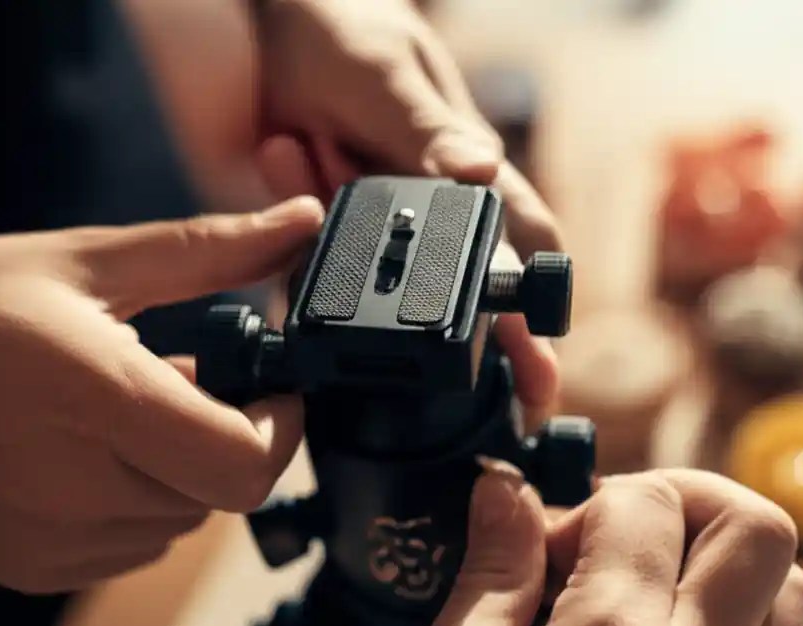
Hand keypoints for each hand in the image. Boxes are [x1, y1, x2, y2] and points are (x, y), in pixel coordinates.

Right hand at [0, 197, 324, 592]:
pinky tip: (89, 453)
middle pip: (218, 490)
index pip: (246, 461)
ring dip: (179, 470)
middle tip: (187, 382)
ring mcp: (55, 539)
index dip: (282, 427)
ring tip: (123, 411)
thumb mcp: (84, 261)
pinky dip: (136, 504)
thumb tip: (296, 225)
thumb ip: (206, 252)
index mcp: (101, 401)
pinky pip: (129, 548)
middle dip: (227, 436)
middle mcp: (82, 487)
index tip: (275, 388)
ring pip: (177, 523)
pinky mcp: (32, 567)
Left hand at [251, 0, 562, 424]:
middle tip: (508, 410)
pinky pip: (304, 272)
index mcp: (463, 169)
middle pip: (460, 296)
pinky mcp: (311, 238)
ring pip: (372, 290)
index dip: (535, 306)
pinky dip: (289, 245)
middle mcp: (422, 210)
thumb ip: (428, 131)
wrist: (257, 20)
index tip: (545, 360)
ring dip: (342, 263)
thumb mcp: (386, 78)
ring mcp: (368, 229)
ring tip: (311, 158)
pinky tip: (281, 148)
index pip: (517, 242)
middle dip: (480, 353)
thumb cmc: (344, 30)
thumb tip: (483, 170)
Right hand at [394, 466, 802, 625]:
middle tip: (624, 532)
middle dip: (689, 502)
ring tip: (654, 589)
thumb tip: (506, 489)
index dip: (589, 505)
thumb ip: (486, 579)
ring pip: (792, 590)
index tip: (549, 549)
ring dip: (727, 566)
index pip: (645, 505)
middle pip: (756, 526)